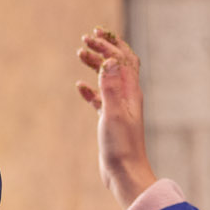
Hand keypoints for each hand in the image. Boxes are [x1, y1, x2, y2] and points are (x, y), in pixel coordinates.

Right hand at [74, 28, 156, 206]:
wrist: (125, 173)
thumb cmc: (121, 145)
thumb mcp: (113, 112)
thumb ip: (110, 86)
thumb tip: (110, 59)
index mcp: (131, 92)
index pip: (122, 60)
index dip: (109, 45)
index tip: (92, 36)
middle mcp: (127, 97)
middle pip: (117, 65)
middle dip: (104, 49)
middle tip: (86, 39)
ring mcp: (119, 108)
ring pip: (107, 79)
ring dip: (95, 65)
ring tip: (79, 55)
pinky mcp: (110, 120)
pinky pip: (100, 98)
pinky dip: (90, 89)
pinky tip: (79, 87)